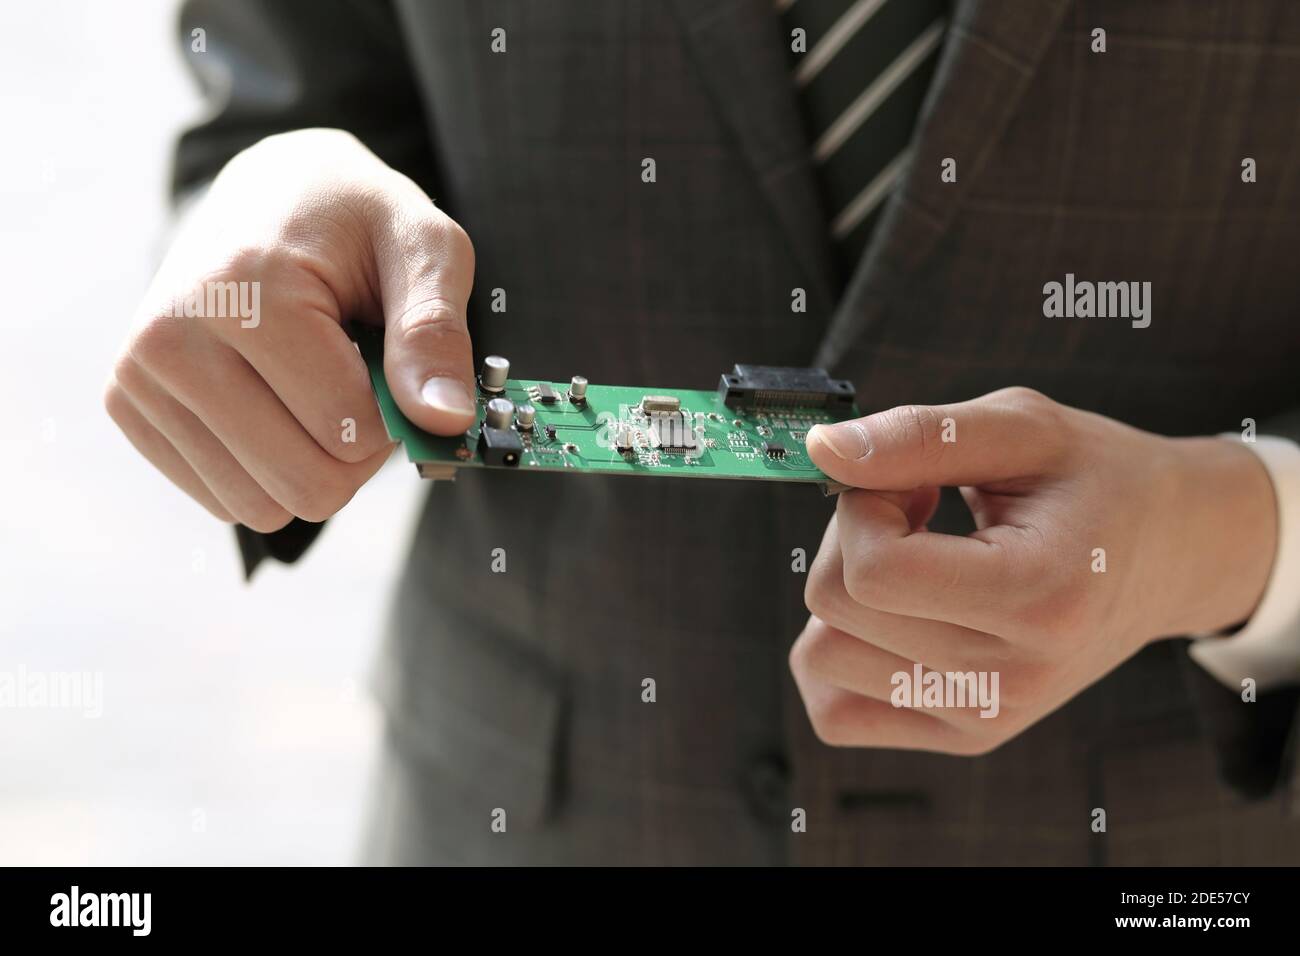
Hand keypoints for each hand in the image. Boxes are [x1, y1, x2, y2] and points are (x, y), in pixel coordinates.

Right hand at [105, 128, 476, 530]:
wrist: (271, 189)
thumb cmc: (355, 220)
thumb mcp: (423, 246)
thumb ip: (437, 334)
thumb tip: (445, 421)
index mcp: (243, 292)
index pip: (350, 430)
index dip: (395, 412)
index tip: (387, 358)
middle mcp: (171, 336)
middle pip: (306, 485)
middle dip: (354, 450)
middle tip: (356, 380)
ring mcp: (140, 375)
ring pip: (263, 507)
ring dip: (312, 463)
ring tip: (313, 386)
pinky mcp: (129, 404)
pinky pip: (226, 501)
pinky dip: (267, 469)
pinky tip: (273, 400)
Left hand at [790, 387, 1277, 753]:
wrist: (1168, 553)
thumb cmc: (1096, 482)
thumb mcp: (1023, 427)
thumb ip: (919, 435)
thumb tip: (822, 450)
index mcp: (1041, 597)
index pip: (873, 571)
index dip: (863, 506)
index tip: (908, 484)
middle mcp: (1014, 677)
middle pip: (834, 606)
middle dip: (853, 537)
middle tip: (918, 511)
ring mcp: (986, 717)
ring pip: (820, 657)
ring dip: (846, 593)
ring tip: (918, 561)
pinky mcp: (963, 736)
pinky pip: (834, 711)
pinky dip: (840, 655)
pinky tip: (895, 611)